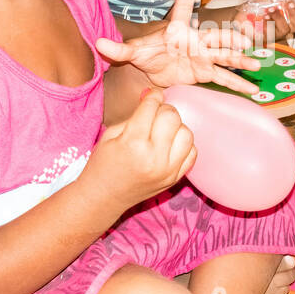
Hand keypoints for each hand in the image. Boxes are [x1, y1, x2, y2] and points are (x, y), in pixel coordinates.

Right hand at [86, 89, 196, 207]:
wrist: (103, 197)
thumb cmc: (103, 163)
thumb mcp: (111, 135)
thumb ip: (134, 115)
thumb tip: (154, 96)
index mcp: (133, 143)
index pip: (152, 107)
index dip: (152, 97)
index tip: (152, 96)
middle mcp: (154, 157)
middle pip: (172, 117)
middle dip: (164, 110)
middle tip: (155, 115)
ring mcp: (167, 170)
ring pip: (187, 133)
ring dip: (176, 128)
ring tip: (163, 132)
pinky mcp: (175, 179)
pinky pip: (192, 152)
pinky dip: (183, 145)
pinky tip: (170, 146)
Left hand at [95, 0, 259, 92]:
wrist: (154, 73)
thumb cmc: (147, 55)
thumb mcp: (132, 53)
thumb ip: (118, 49)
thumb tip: (97, 43)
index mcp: (178, 30)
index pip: (182, 8)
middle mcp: (195, 41)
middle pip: (215, 37)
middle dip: (230, 38)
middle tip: (245, 40)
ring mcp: (203, 56)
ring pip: (225, 56)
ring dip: (240, 60)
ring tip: (256, 65)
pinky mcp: (206, 72)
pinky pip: (224, 78)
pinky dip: (238, 83)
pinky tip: (253, 89)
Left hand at [236, 0, 294, 40]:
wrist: (243, 14)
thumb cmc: (260, 4)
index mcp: (290, 18)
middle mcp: (286, 27)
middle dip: (294, 14)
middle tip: (286, 4)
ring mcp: (277, 34)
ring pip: (284, 30)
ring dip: (278, 19)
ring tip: (269, 10)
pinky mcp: (266, 38)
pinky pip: (269, 36)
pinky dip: (266, 27)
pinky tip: (262, 19)